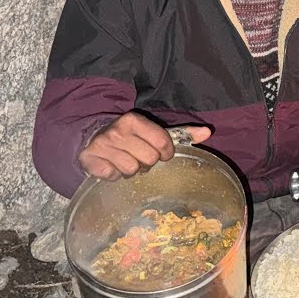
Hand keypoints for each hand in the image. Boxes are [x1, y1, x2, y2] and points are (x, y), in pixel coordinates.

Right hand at [78, 112, 210, 181]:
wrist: (92, 139)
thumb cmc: (131, 137)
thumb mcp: (154, 131)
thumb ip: (182, 132)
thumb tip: (208, 132)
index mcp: (134, 120)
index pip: (162, 142)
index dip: (166, 153)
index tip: (163, 154)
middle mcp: (117, 131)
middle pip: (149, 159)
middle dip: (148, 162)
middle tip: (141, 158)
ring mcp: (102, 145)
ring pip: (131, 170)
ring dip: (132, 170)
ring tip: (127, 161)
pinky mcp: (90, 160)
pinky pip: (113, 176)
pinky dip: (114, 175)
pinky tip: (112, 166)